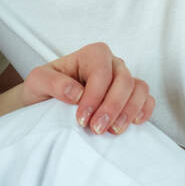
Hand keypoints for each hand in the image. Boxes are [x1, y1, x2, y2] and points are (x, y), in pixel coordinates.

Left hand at [20, 42, 154, 134]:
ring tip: (113, 131)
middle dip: (111, 107)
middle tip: (96, 129)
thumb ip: (53, 83)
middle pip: (124, 81)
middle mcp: (112, 64)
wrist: (47, 102)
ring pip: (139, 89)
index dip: (94, 97)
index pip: (101, 72)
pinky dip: (143, 111)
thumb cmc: (45, 89)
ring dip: (128, 111)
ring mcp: (124, 79)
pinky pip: (146, 99)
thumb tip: (76, 92)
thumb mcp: (37, 82)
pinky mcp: (130, 95)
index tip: (81, 119)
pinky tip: (132, 124)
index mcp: (92, 55)